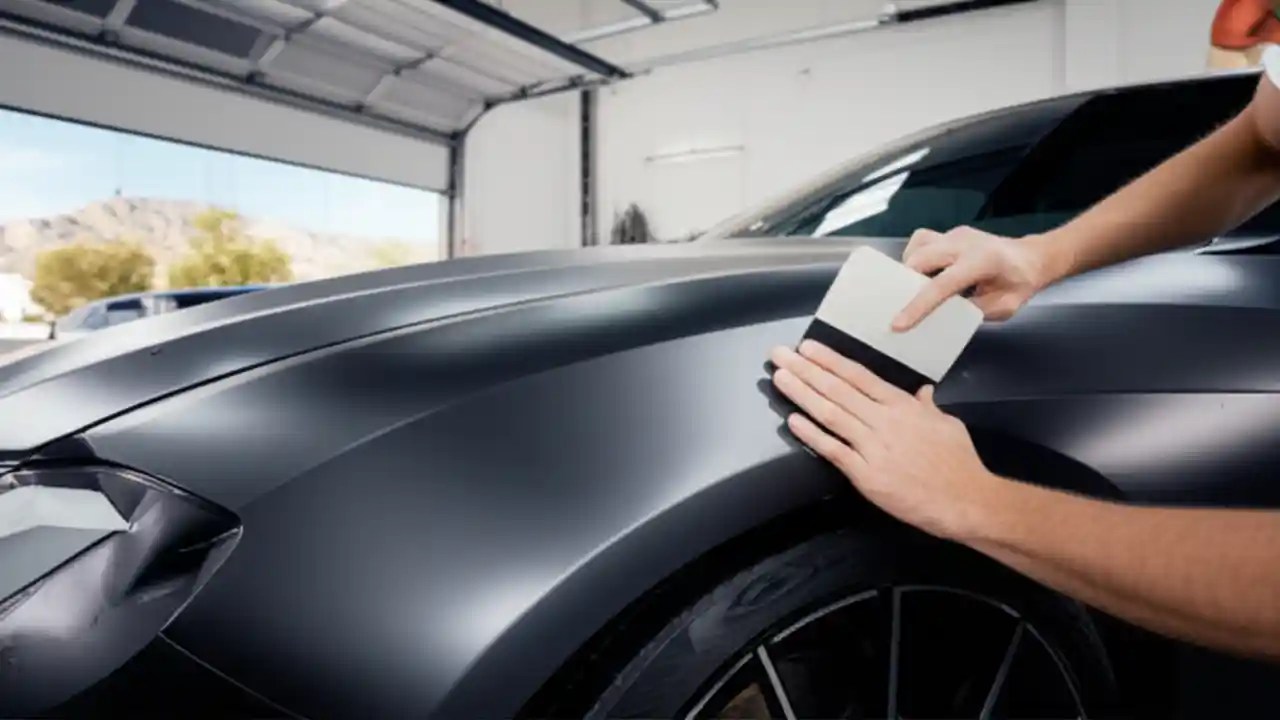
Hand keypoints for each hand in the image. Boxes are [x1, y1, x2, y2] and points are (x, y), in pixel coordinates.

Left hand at [769, 340, 1005, 539]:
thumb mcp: (946, 423)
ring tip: (780, 378)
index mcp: (902, 405)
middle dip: (805, 370)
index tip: (807, 347)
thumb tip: (922, 391)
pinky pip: (834, 450)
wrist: (966, 500)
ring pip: (831, 414)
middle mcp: (884, 421)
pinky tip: (792, 421)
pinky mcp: (866, 475)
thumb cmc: (958, 462)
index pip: (859, 376)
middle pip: (838, 389)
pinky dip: (812, 435)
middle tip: (779, 355)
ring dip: (802, 394)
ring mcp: (873, 448)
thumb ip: (927, 406)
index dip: (830, 360)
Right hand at [892, 226, 1056, 330]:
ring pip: (918, 244)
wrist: (1032, 257)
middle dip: (906, 283)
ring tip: (912, 287)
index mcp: (982, 261)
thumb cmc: (1020, 284)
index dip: (918, 306)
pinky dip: (916, 256)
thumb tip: (941, 314)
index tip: (897, 324)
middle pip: (921, 258)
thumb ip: (972, 311)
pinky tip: (922, 272)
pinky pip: (922, 241)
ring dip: (909, 267)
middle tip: (901, 304)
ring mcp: (956, 233)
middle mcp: (964, 243)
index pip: (942, 284)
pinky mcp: (950, 233)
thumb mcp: (1003, 308)